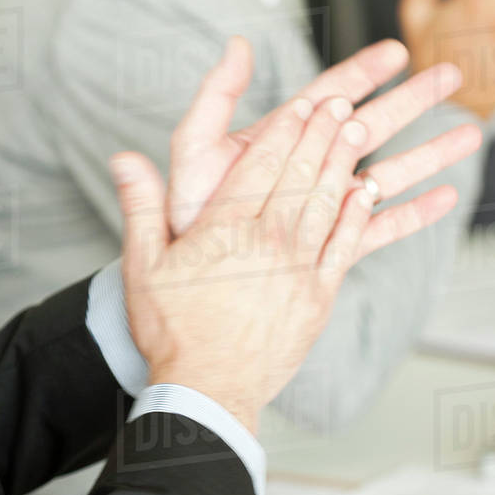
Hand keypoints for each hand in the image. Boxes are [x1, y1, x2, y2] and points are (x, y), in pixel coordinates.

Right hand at [111, 38, 481, 432]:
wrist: (207, 392)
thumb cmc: (172, 331)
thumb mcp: (143, 265)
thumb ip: (140, 206)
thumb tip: (125, 159)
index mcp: (226, 229)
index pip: (262, 165)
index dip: (287, 130)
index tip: (303, 103)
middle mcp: (268, 242)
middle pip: (302, 174)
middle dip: (322, 133)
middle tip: (340, 103)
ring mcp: (298, 269)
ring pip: (327, 203)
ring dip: (344, 163)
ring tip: (358, 130)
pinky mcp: (318, 296)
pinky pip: (346, 247)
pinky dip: (359, 216)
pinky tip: (369, 193)